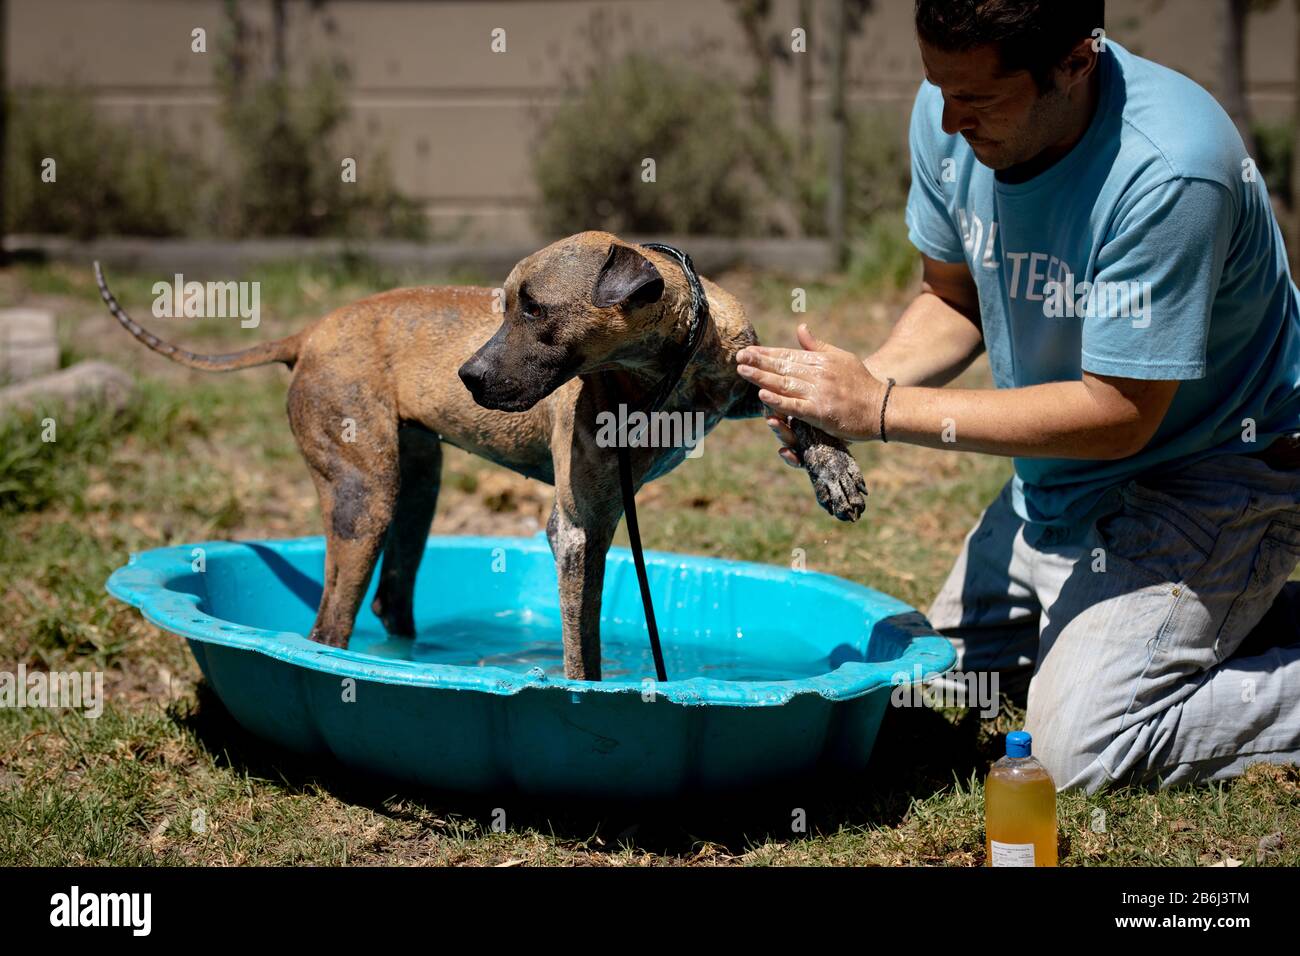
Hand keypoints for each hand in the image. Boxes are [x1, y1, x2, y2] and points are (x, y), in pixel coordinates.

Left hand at [736, 324, 886, 443]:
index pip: (788, 355)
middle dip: (759, 362)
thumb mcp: (842, 358)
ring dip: (762, 377)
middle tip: (738, 358)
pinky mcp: (821, 412)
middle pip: (783, 367)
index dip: (766, 353)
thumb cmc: (861, 383)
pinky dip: (779, 400)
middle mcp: (819, 374)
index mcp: (821, 361)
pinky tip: (762, 395)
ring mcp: (819, 393)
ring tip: (743, 372)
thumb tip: (800, 327)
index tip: (747, 351)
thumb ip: (818, 346)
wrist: (881, 408)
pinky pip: (795, 406)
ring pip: (785, 384)